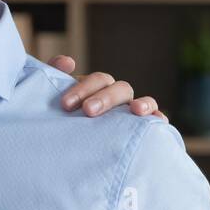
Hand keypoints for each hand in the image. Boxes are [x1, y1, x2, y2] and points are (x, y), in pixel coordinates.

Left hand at [47, 55, 165, 120]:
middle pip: (119, 88)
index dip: (84, 88)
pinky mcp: (139, 128)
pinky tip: (157, 120)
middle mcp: (114, 98)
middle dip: (105, 98)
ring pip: (140, 101)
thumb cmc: (60, 119)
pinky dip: (158, 117)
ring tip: (135, 110)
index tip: (66, 104)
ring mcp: (128, 112)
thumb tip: (68, 62)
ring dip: (142, 103)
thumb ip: (53, 77)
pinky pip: (154, 119)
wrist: (63, 148)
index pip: (97, 80)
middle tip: (88, 111)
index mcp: (96, 89)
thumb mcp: (51, 99)